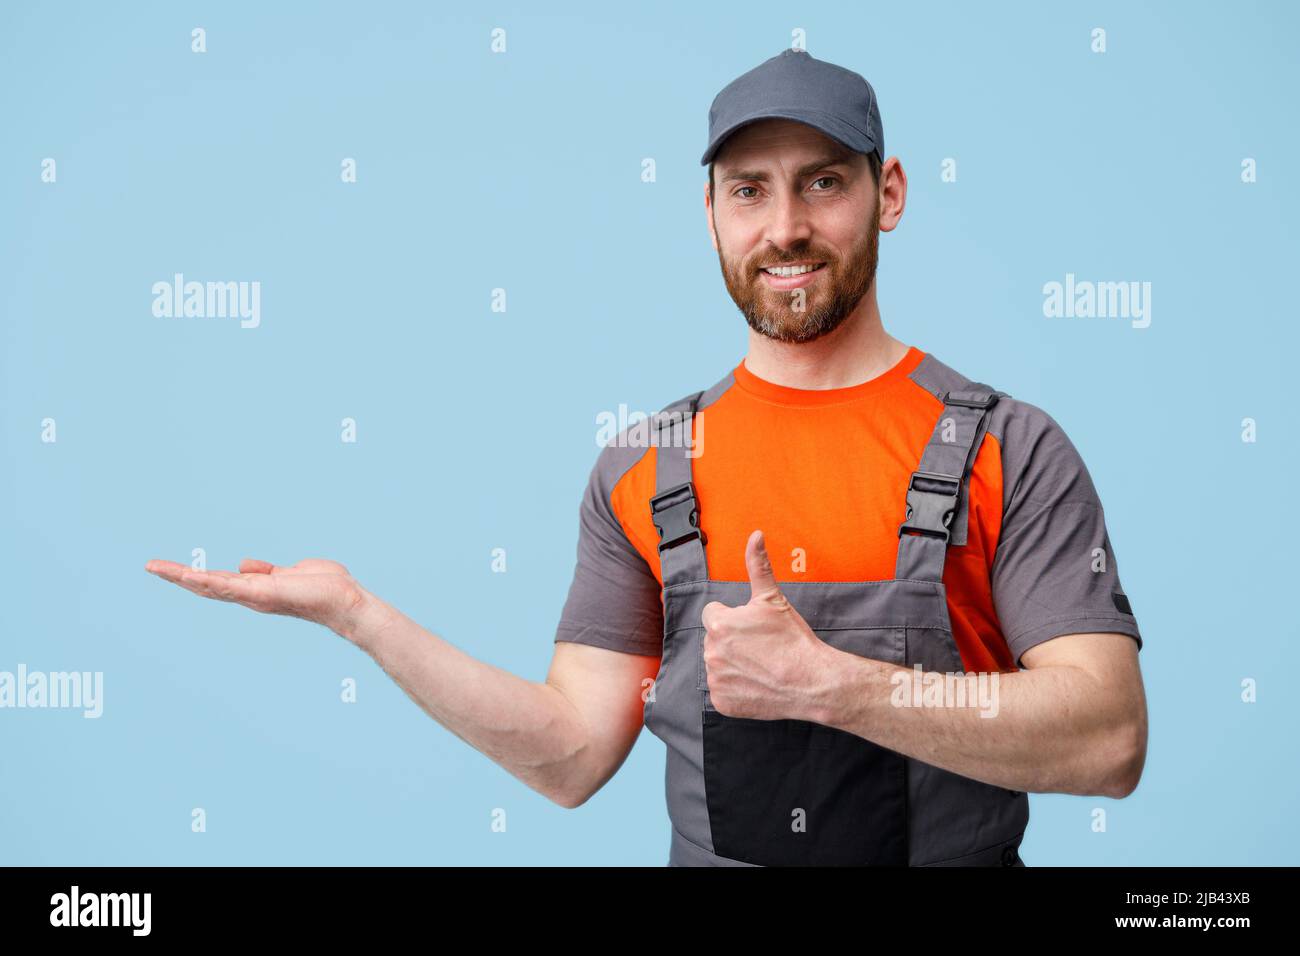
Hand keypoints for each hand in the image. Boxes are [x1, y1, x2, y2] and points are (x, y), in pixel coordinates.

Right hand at [144, 557, 370, 640]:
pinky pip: (230, 586)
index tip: (170, 568)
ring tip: (157, 568)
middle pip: (207, 586)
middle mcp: (251, 596)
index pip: (218, 581)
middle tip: (150, 566)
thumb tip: (244, 564)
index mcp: (256, 588)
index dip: (194, 575)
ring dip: (183, 577)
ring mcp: (255, 596)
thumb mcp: (290, 572)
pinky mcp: (263, 594)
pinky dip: (207, 580)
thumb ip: (267, 570)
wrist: (345, 601)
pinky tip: (188, 575)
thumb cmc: (324, 588)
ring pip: (211, 586)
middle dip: (178, 576)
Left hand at [699, 530, 830, 721]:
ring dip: (732, 664)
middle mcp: (711, 652)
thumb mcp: (774, 598)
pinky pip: (721, 690)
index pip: (713, 614)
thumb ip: (758, 565)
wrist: (811, 681)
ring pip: (717, 664)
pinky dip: (735, 689)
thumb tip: (755, 535)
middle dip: (732, 641)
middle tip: (760, 648)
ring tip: (760, 665)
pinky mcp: (722, 703)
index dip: (734, 618)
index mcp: (720, 624)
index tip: (752, 628)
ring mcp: (716, 679)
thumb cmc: (793, 639)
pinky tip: (756, 683)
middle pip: (714, 640)